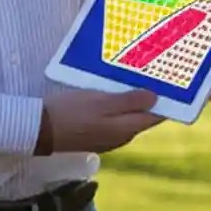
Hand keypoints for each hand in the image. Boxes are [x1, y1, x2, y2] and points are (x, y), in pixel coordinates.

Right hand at [42, 88, 163, 153]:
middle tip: (152, 73)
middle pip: (142, 116)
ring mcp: (107, 137)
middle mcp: (121, 137)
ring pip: (127, 117)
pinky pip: (113, 118)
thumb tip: (155, 98)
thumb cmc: (72, 112)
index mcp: (127, 129)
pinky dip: (118, 105)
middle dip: (149, 98)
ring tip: (133, 77)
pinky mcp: (94, 134)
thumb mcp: (101, 101)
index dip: (165, 100)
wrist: (40, 129)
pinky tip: (112, 91)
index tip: (171, 82)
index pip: (155, 116)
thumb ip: (129, 101)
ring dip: (132, 100)